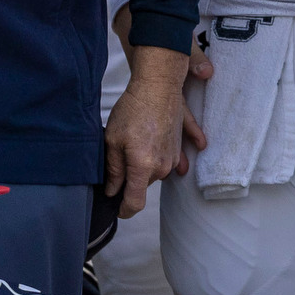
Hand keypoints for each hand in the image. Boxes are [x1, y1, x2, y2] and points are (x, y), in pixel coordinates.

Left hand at [105, 45, 205, 216]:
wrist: (159, 85)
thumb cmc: (133, 110)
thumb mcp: (112, 140)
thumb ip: (113, 170)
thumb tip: (113, 190)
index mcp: (143, 167)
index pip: (135, 202)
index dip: (124, 210)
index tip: (117, 209)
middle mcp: (163, 166)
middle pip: (144, 184)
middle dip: (131, 178)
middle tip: (119, 156)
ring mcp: (175, 156)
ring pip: (157, 171)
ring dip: (147, 165)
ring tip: (136, 143)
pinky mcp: (182, 144)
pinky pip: (179, 159)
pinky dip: (175, 161)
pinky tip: (177, 163)